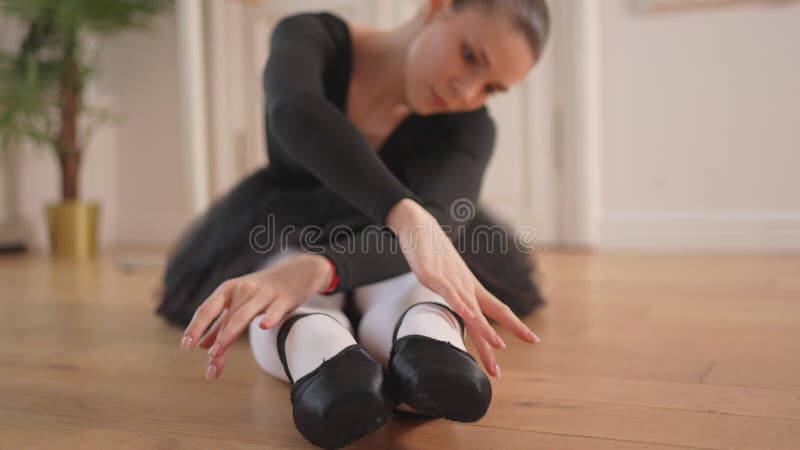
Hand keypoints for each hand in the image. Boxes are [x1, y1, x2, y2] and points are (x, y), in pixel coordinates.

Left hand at [178, 253, 331, 379]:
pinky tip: (263, 326)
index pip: (207, 309)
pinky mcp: (285, 298)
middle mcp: (244, 289)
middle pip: (225, 318)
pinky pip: (275, 309)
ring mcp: (265, 293)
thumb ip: (221, 323)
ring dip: (228, 334)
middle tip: (208, 367)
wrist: (300, 269)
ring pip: (243, 315)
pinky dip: (269, 317)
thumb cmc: (265, 288)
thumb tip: (201, 346)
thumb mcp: (240, 301)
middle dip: (215, 343)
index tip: (185, 346)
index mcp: (229, 289)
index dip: (195, 327)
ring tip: (216, 353)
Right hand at [387, 199, 540, 378]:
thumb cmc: (434, 254)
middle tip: (504, 365)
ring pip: (469, 308)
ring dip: (483, 328)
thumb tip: (464, 315)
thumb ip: (456, 297)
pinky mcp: (431, 273)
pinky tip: (467, 314)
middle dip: (495, 341)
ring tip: (496, 345)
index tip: (533, 339)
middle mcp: (465, 285)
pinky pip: (447, 291)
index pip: (498, 309)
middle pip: (487, 315)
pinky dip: (458, 304)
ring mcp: (449, 279)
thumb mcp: (448, 279)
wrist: (420, 226)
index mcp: (471, 288)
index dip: (516, 324)